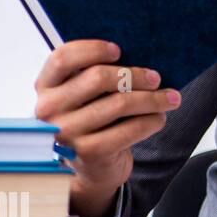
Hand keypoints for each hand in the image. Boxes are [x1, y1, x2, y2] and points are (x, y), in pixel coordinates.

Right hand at [33, 40, 182, 216]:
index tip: (118, 50)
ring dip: (153, 99)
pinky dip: (152, 120)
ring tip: (171, 98)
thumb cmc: (93, 120)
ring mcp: (67, 133)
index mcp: (45, 87)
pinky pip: (131, 129)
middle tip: (157, 77)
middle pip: (98, 78)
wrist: (90, 167)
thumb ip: (96, 75)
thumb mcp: (84, 96)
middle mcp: (49, 109)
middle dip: (135, 75)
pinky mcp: (89, 152)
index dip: (92, 49)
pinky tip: (159, 117)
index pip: (62, 58)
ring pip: (120, 103)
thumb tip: (141, 53)